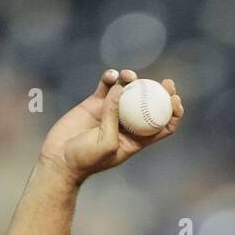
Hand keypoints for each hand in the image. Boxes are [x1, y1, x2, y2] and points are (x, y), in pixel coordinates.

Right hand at [38, 68, 183, 184]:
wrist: (59, 158)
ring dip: (132, 79)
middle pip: (150, 104)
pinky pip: (106, 86)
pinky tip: (112, 75)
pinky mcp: (95, 103)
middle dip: (161, 91)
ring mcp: (112, 112)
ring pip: (128, 90)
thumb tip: (120, 88)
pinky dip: (110, 78)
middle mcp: (128, 124)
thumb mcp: (106, 142)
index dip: (174, 112)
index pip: (164, 125)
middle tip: (165, 82)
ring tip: (129, 76)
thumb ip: (113, 117)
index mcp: (138, 139)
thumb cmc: (86, 158)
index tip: (175, 99)